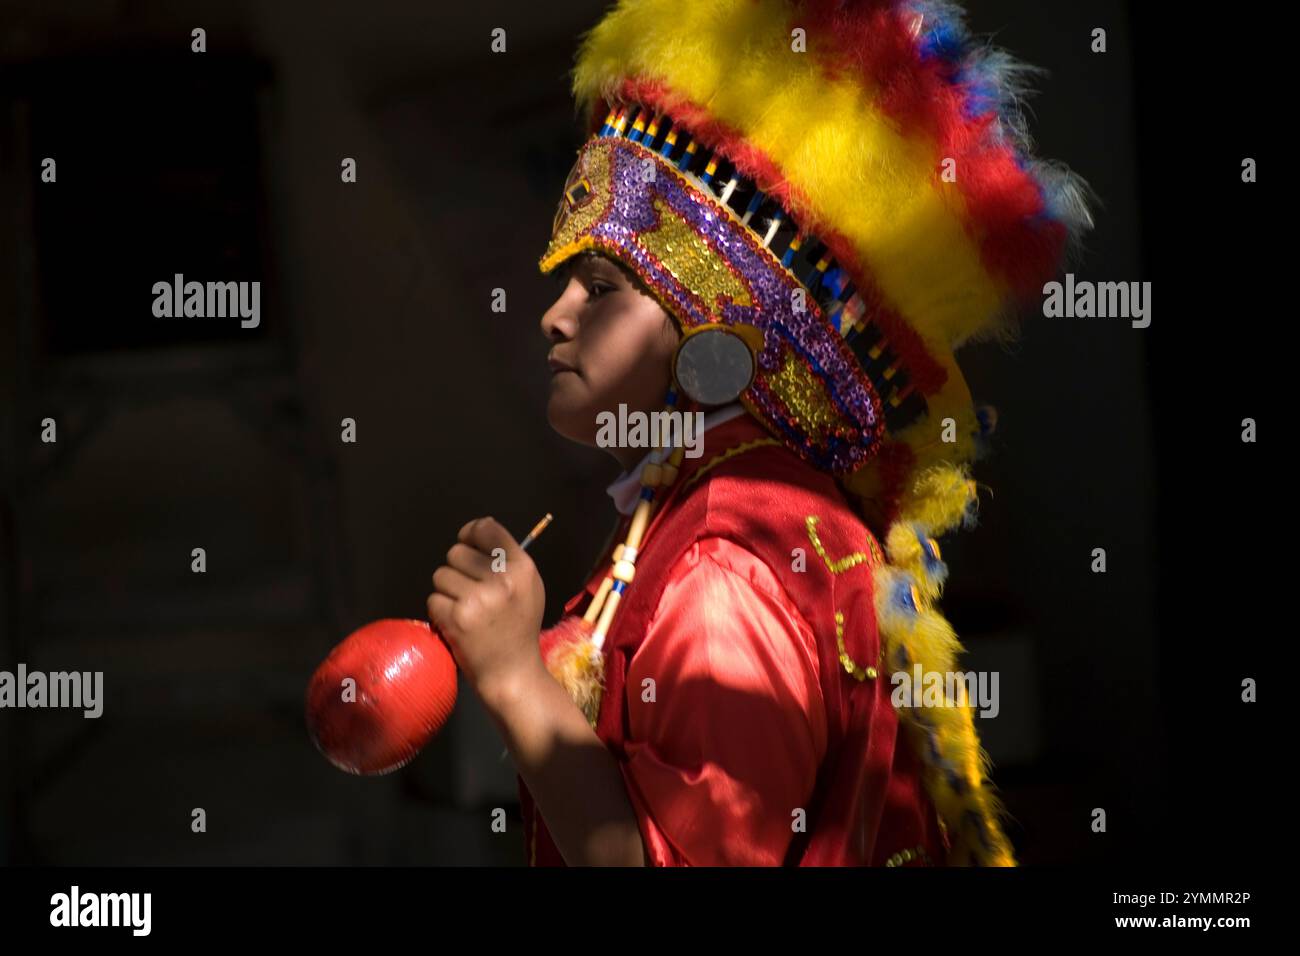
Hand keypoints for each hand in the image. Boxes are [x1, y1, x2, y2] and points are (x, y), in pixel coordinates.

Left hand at [426, 516, 545, 704]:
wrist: (512, 673)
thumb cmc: (518, 629)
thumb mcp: (528, 588)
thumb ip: (507, 560)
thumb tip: (475, 533)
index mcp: (523, 568)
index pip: (486, 528)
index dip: (469, 533)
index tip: (466, 544)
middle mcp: (502, 580)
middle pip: (456, 552)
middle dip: (457, 570)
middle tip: (471, 593)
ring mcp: (479, 599)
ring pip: (441, 576)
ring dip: (447, 592)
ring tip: (467, 611)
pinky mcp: (457, 618)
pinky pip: (433, 599)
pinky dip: (440, 612)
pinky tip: (458, 624)